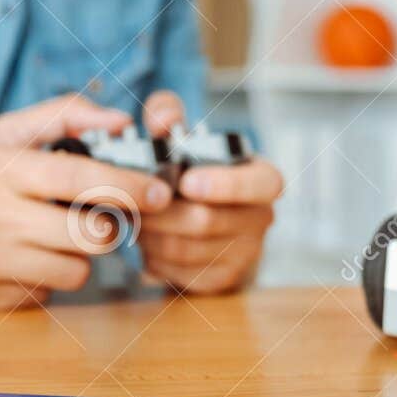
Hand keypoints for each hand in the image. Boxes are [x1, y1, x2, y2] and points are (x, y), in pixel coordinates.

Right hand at [0, 94, 172, 310]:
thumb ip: (61, 116)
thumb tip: (120, 117)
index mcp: (2, 169)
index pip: (81, 179)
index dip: (128, 186)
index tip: (159, 193)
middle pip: (89, 234)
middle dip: (107, 230)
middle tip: (101, 221)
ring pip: (73, 272)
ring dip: (75, 259)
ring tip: (47, 241)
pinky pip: (41, 296)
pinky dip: (41, 281)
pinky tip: (15, 263)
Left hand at [136, 91, 282, 293]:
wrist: (204, 222)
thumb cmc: (195, 171)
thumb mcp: (185, 137)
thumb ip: (169, 116)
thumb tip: (162, 119)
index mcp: (261, 179)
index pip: (264, 184)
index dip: (227, 185)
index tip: (188, 181)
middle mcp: (260, 218)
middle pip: (207, 220)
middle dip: (161, 212)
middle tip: (132, 201)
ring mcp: (244, 253)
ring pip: (186, 248)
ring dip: (152, 234)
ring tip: (135, 218)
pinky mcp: (220, 280)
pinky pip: (179, 272)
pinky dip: (154, 257)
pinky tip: (147, 240)